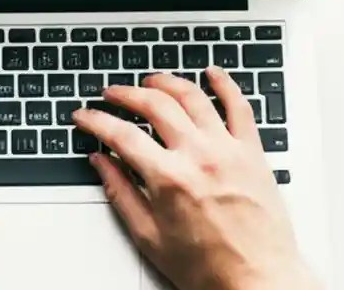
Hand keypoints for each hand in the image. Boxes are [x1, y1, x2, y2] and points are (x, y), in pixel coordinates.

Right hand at [74, 68, 318, 289]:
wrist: (259, 280)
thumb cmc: (209, 268)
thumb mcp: (150, 237)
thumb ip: (121, 193)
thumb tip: (101, 163)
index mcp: (169, 179)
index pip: (122, 135)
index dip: (96, 120)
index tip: (85, 116)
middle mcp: (199, 156)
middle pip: (155, 105)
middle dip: (126, 94)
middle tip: (112, 94)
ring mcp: (228, 150)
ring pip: (194, 96)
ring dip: (167, 82)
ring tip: (151, 81)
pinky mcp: (253, 152)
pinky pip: (240, 106)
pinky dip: (224, 84)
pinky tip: (212, 73)